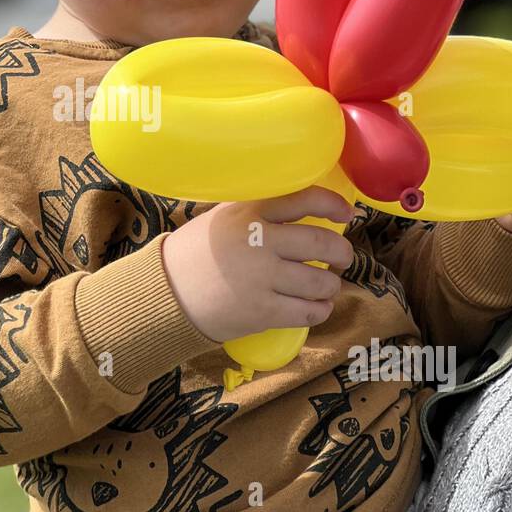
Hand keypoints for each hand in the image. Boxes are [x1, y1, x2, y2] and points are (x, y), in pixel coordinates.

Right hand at [161, 186, 355, 341]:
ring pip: (320, 282)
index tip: (345, 214)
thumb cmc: (196, 252)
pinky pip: (308, 312)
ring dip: (331, 285)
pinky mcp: (261, 312)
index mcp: (249, 212)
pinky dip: (320, 310)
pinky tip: (317, 307)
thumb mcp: (223, 217)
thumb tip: (305, 208)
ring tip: (326, 285)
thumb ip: (259, 210)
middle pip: (321, 244)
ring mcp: (261, 278)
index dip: (332, 205)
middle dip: (341, 253)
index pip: (304, 199)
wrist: (166, 292)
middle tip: (342, 258)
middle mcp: (258, 242)